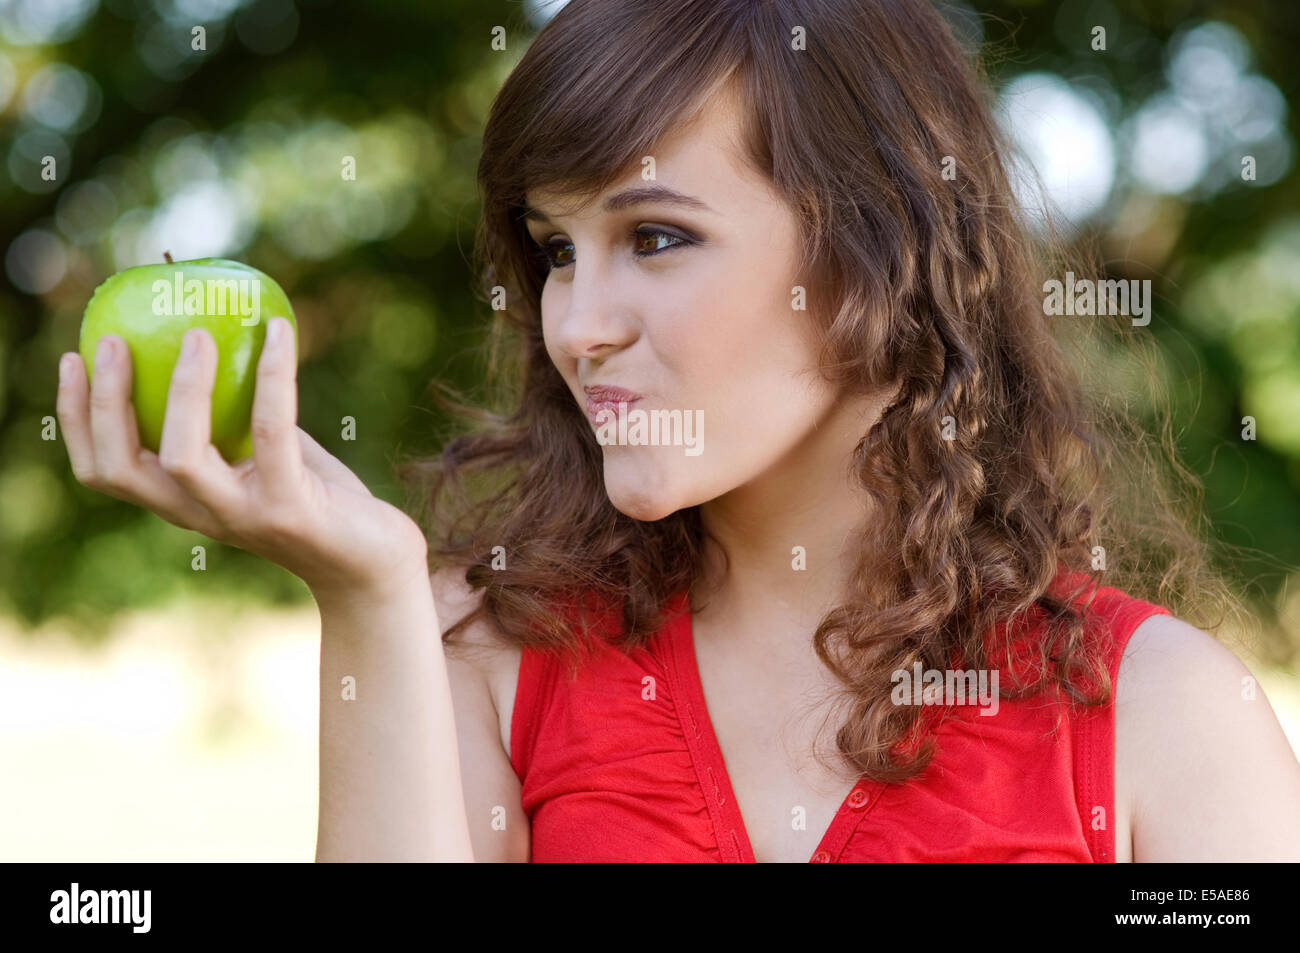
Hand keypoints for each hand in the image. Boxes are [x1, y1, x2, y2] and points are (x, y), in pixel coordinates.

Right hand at [55, 318, 429, 601]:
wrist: (375, 565)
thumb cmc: (322, 500)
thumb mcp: (271, 455)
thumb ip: (242, 416)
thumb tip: (224, 335)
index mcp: (184, 501)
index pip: (105, 469)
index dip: (77, 417)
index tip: (75, 358)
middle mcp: (202, 514)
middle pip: (122, 467)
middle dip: (104, 403)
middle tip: (113, 341)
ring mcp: (243, 515)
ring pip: (183, 456)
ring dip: (182, 389)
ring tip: (196, 334)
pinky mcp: (290, 509)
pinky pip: (273, 432)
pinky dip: (272, 377)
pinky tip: (280, 333)